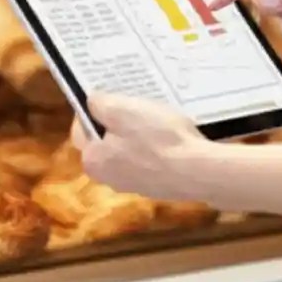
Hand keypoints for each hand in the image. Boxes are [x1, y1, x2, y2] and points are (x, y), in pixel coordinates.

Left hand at [72, 94, 209, 200]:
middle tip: (137, 105)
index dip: (94, 108)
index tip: (110, 96)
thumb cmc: (158, 140)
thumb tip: (92, 101)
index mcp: (93, 161)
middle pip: (108, 139)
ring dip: (142, 132)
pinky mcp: (160, 185)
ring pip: (132, 148)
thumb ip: (100, 103)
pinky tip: (174, 136)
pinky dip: (160, 146)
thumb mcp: (121, 109)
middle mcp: (110, 178)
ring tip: (159, 118)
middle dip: (121, 121)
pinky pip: (153, 158)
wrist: (199, 171)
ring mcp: (137, 184)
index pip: (82, 129)